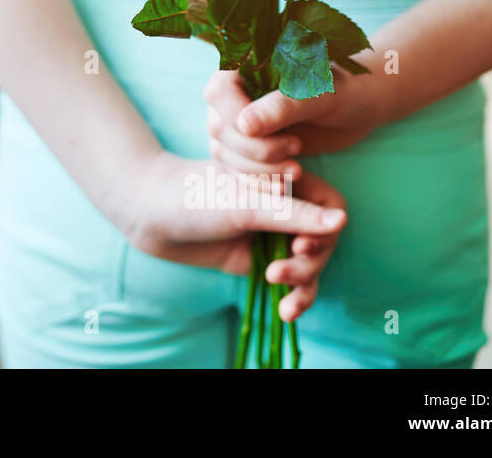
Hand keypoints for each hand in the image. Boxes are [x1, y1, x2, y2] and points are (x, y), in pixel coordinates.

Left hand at [116, 153, 346, 320]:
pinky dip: (294, 295)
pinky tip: (286, 311)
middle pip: (324, 239)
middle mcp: (284, 205)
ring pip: (310, 264)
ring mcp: (272, 234)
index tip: (301, 243)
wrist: (149, 214)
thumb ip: (293, 214)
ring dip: (301, 280)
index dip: (325, 227)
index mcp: (286, 179)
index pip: (331, 204)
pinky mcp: (258, 259)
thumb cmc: (192, 195)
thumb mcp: (243, 204)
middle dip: (310, 259)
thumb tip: (343, 220)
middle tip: (282, 268)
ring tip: (276, 285)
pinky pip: (290, 280)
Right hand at [204, 67, 389, 173]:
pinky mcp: (248, 145)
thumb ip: (283, 107)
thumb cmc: (344, 89)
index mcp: (244, 66)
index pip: (219, 94)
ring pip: (224, 152)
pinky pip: (237, 169)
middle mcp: (234, 93)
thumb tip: (245, 126)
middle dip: (256, 150)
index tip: (279, 135)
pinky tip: (285, 187)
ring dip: (258, 170)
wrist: (360, 105)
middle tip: (297, 150)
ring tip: (297, 171)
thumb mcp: (318, 95)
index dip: (239, 119)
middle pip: (218, 128)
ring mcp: (237, 120)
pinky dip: (259, 182)